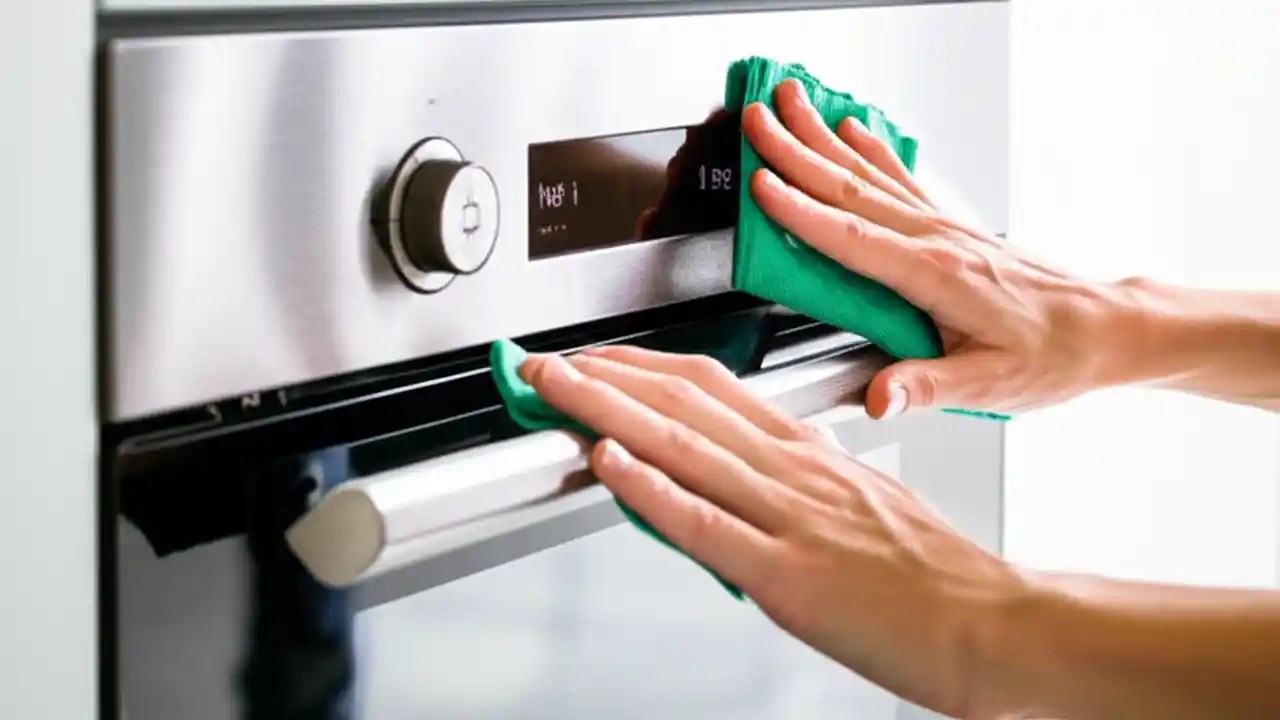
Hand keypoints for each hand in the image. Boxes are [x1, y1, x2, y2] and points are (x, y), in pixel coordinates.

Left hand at [520, 346, 1028, 718]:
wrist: (992, 623)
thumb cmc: (934, 573)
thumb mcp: (865, 500)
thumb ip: (810, 475)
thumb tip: (768, 459)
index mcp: (812, 451)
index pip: (713, 387)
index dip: (645, 367)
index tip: (599, 358)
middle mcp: (795, 470)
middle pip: (687, 401)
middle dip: (606, 376)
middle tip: (548, 362)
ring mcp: (789, 517)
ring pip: (684, 446)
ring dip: (607, 411)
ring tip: (554, 387)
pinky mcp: (788, 573)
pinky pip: (705, 521)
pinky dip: (650, 487)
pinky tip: (608, 461)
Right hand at [742, 79, 1139, 416]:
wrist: (1103, 328)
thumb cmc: (1051, 356)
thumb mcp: (988, 386)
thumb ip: (927, 387)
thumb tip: (880, 398)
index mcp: (936, 277)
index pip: (854, 239)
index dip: (803, 212)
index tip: (763, 184)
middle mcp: (937, 240)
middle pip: (851, 190)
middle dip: (797, 153)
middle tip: (756, 120)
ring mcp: (944, 227)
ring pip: (869, 174)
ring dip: (822, 137)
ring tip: (789, 103)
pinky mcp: (951, 226)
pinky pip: (900, 178)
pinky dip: (870, 149)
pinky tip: (851, 130)